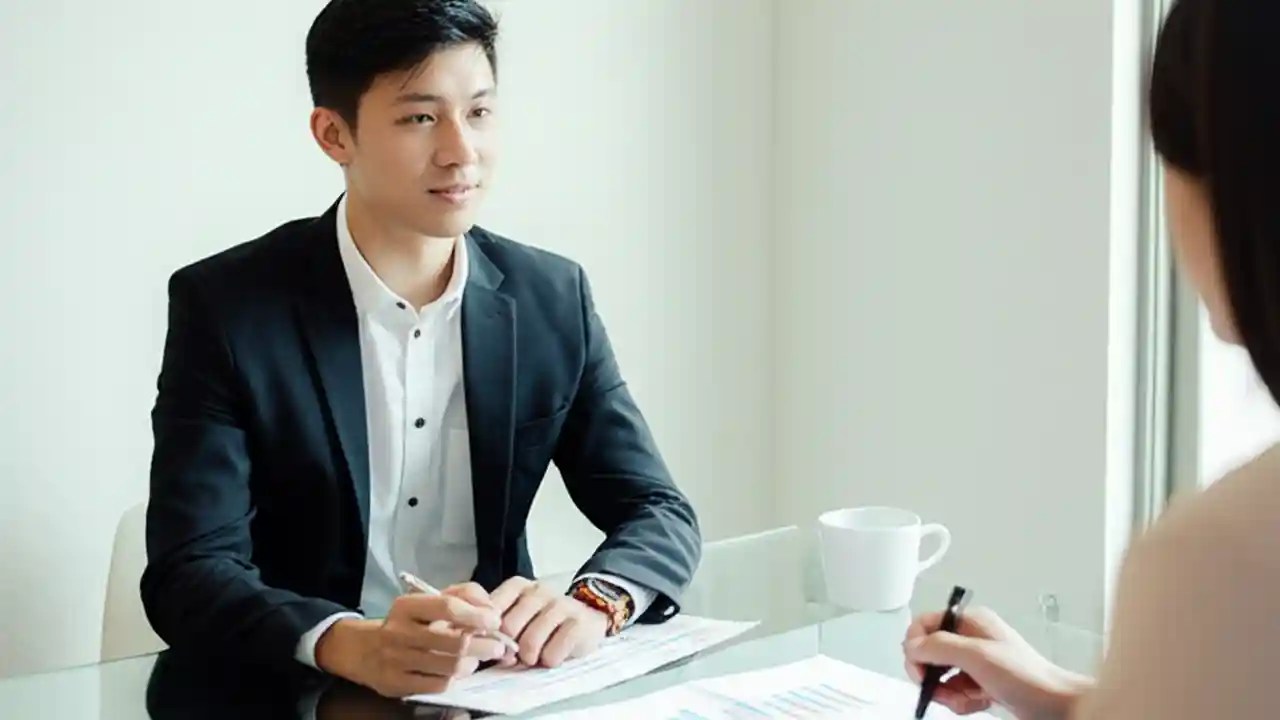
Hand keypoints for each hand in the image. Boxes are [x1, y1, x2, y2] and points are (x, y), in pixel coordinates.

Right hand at [315, 583, 506, 697]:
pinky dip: (455, 678)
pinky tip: (459, 670)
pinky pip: (438, 685)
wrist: (364, 650)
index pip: (448, 607)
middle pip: (454, 642)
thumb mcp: (428, 601)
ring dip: (473, 662)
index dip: (477, 614)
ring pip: (450, 666)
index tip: (494, 620)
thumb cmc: (408, 623)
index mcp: (406, 606)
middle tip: (498, 645)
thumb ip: (462, 595)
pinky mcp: (397, 684)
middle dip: (484, 644)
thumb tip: (490, 608)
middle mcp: (399, 632)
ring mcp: (397, 661)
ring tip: (478, 657)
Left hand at [490, 577, 609, 667]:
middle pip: (508, 627)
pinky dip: (550, 661)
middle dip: (510, 649)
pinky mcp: (578, 622)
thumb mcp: (519, 616)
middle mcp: (539, 590)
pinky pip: (552, 653)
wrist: (589, 619)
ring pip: (530, 642)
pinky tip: (554, 655)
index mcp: (518, 586)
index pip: (491, 609)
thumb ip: (498, 625)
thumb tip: (480, 645)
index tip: (494, 644)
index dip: (490, 633)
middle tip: (517, 655)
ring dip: (530, 658)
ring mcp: (560, 603)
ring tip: (536, 656)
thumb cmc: (545, 623)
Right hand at [903, 606, 1092, 719]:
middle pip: (930, 653)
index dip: (916, 645)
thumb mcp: (977, 656)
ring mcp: (976, 662)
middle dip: (931, 675)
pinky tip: (978, 702)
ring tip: (966, 698)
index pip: (925, 624)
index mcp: (970, 622)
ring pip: (941, 676)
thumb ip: (940, 647)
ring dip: (947, 692)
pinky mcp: (981, 682)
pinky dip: (961, 701)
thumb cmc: (1028, 677)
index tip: (918, 667)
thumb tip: (911, 645)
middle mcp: (971, 638)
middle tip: (937, 688)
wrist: (1055, 705)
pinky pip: (956, 692)